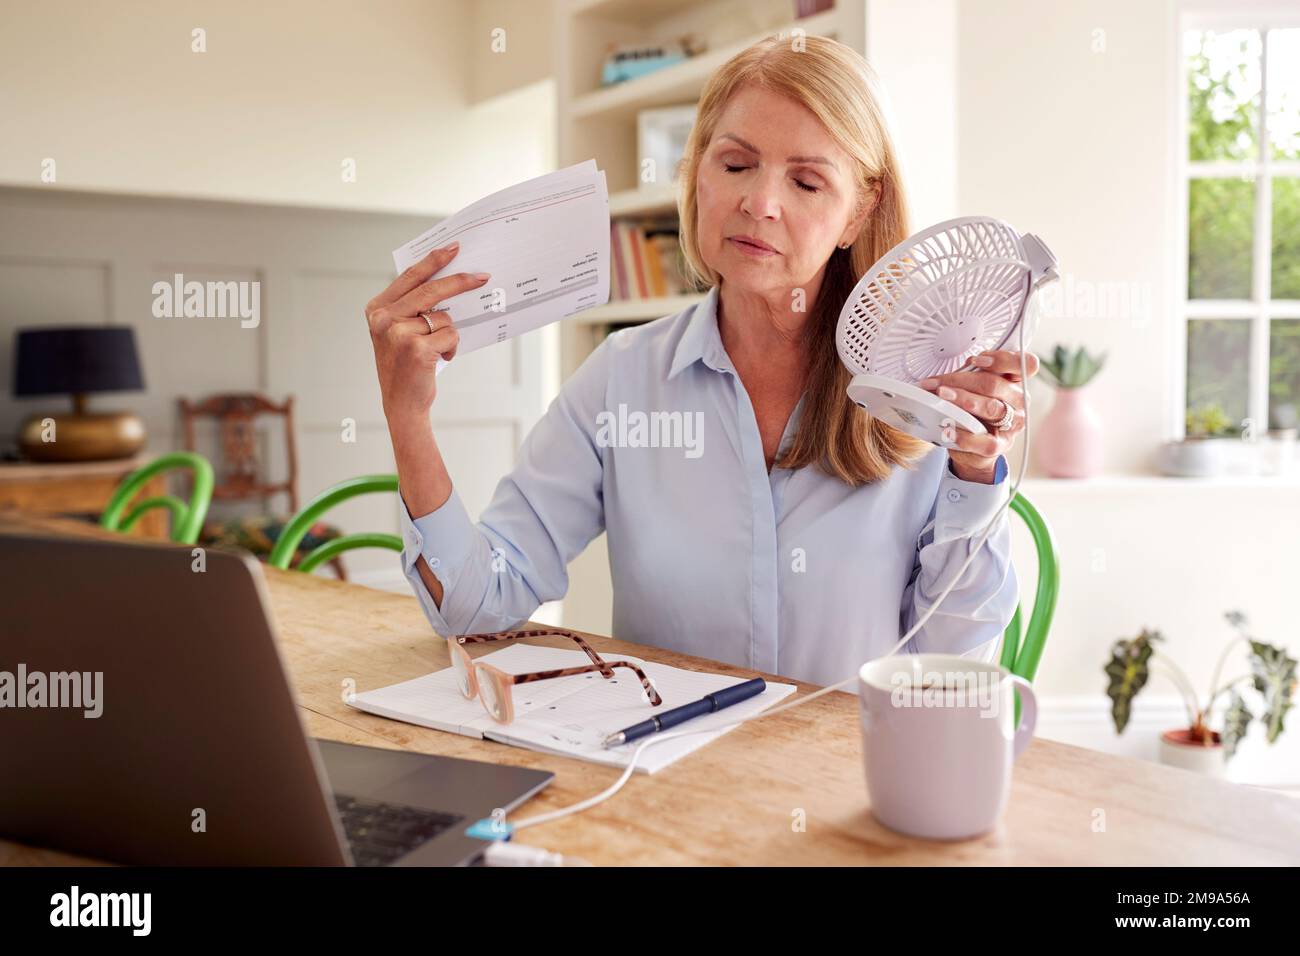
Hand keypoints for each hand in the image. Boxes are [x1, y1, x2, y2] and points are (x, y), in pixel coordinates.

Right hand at [364, 241, 489, 421]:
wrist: (402, 404)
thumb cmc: (406, 365)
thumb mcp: (399, 331)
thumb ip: (412, 307)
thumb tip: (449, 280)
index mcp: (377, 309)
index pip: (410, 276)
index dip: (433, 260)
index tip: (453, 248)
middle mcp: (384, 319)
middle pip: (430, 290)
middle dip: (460, 281)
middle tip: (482, 276)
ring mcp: (399, 334)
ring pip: (444, 317)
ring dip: (448, 333)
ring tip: (436, 349)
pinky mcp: (417, 349)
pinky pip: (450, 335)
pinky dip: (452, 347)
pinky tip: (439, 359)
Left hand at [919, 349, 1039, 482]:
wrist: (973, 446)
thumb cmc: (974, 410)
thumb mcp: (974, 388)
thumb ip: (970, 376)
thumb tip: (947, 374)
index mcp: (1016, 382)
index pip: (1026, 363)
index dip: (1003, 359)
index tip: (977, 359)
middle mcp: (1019, 401)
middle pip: (994, 384)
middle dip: (961, 380)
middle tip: (937, 382)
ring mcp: (1013, 424)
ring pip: (990, 408)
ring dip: (962, 399)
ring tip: (941, 396)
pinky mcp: (1002, 445)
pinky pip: (985, 441)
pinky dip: (965, 436)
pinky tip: (949, 431)